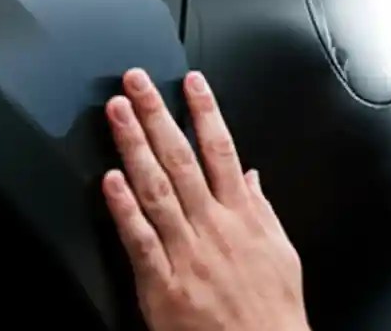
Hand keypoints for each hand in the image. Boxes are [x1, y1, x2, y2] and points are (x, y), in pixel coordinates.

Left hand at [102, 68, 308, 330]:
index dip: (204, 111)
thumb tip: (252, 175)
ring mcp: (187, 253)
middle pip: (181, 158)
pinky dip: (124, 209)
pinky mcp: (163, 284)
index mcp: (242, 216)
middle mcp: (213, 227)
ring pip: (156, 188)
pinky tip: (110, 180)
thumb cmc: (272, 311)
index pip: (221, 150)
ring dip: (134, 146)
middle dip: (158, 115)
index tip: (190, 82)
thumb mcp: (281, 252)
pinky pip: (140, 240)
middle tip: (136, 82)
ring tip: (117, 113)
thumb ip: (262, 209)